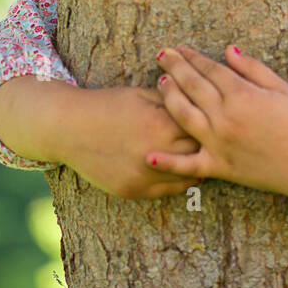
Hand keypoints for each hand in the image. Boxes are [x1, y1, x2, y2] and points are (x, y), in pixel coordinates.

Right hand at [62, 84, 203, 200]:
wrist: (69, 127)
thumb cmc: (107, 105)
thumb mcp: (142, 95)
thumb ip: (172, 101)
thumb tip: (198, 103)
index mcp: (160, 124)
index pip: (200, 128)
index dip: (209, 125)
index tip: (216, 123)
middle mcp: (154, 153)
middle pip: (197, 154)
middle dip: (206, 148)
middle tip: (218, 144)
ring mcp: (143, 176)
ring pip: (186, 177)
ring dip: (197, 168)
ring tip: (207, 161)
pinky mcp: (132, 191)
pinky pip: (167, 192)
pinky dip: (180, 183)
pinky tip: (186, 174)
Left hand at [149, 45, 287, 195]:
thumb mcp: (281, 89)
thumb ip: (252, 68)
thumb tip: (228, 50)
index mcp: (242, 95)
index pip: (209, 70)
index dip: (193, 57)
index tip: (182, 48)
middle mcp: (225, 117)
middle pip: (192, 87)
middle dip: (175, 68)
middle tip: (163, 55)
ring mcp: (219, 143)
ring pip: (183, 116)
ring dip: (169, 98)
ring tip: (160, 84)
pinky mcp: (219, 167)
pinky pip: (188, 165)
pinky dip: (168, 162)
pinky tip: (150, 156)